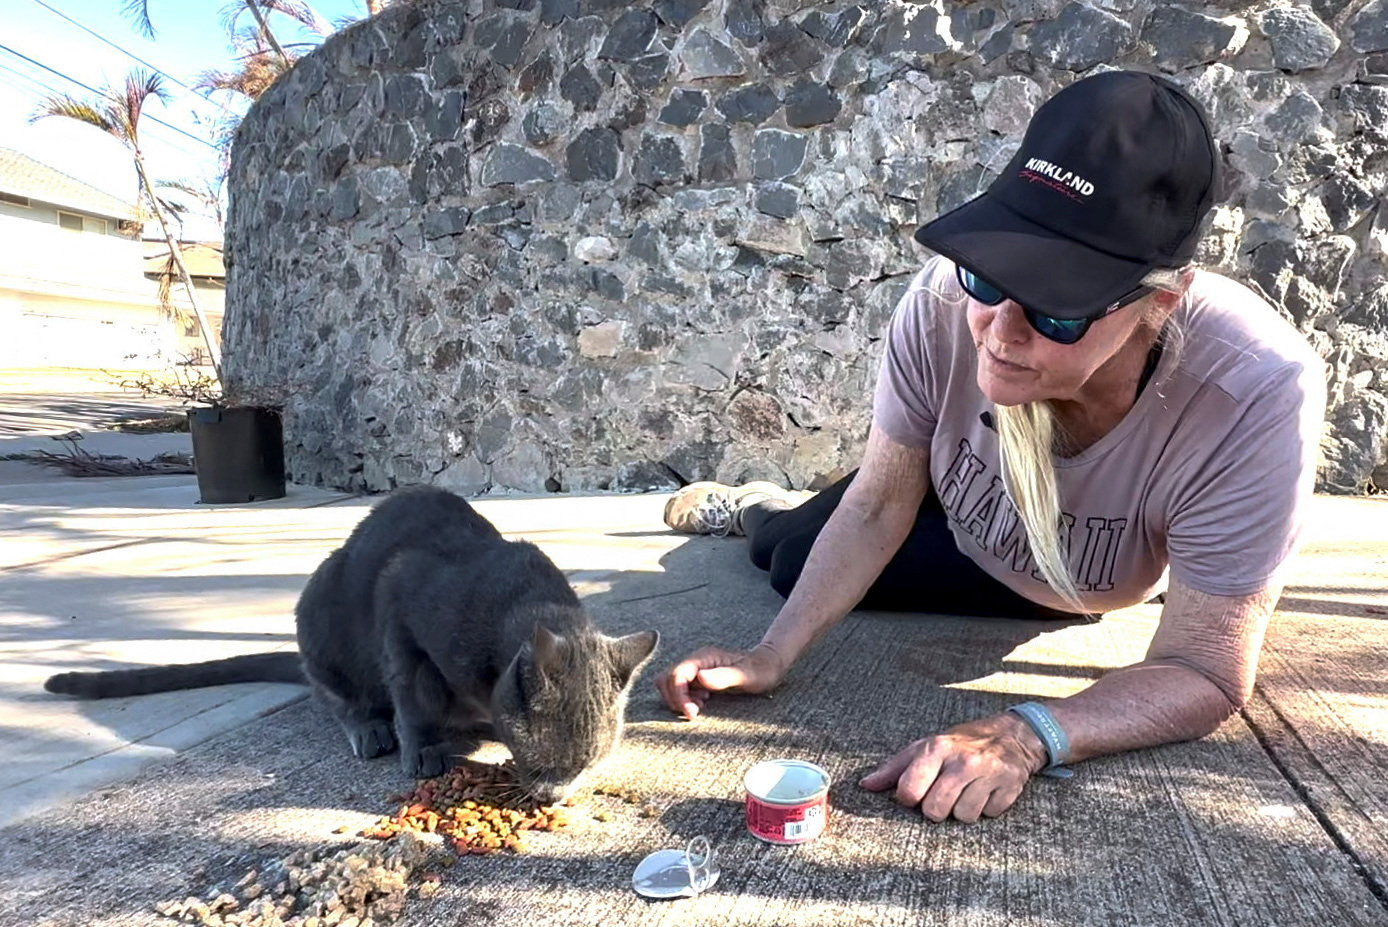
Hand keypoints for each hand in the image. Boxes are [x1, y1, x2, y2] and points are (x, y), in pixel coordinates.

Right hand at [656, 644, 787, 719]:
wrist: (767, 665)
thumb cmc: (760, 670)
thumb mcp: (746, 676)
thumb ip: (723, 676)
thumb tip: (699, 677)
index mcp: (704, 658)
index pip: (677, 674)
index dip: (679, 695)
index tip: (692, 713)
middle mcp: (696, 661)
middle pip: (666, 678)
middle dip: (675, 698)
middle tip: (694, 712)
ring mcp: (696, 670)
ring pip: (669, 684)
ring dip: (678, 699)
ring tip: (699, 706)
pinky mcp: (698, 679)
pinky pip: (679, 689)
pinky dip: (684, 699)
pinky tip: (702, 703)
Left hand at [859, 713, 1048, 822]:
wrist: (1012, 735)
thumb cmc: (960, 744)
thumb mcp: (925, 747)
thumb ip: (894, 768)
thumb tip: (865, 786)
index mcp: (937, 748)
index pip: (909, 791)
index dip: (909, 798)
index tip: (915, 793)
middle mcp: (963, 760)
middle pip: (935, 810)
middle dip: (936, 808)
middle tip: (944, 793)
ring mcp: (989, 773)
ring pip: (963, 816)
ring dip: (962, 809)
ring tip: (966, 790)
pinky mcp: (1010, 786)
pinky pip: (989, 815)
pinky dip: (986, 808)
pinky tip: (986, 791)